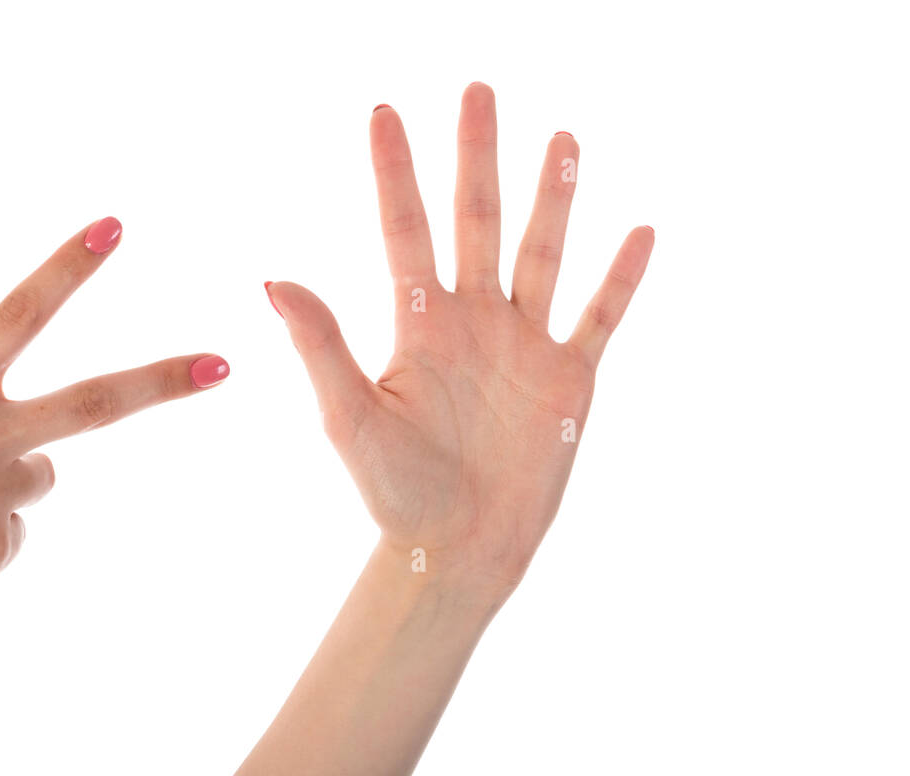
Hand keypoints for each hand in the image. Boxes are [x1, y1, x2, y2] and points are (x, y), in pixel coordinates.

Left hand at [265, 84, 652, 583]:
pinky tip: (638, 230)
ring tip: (562, 139)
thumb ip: (322, 345)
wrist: (457, 549)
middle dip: (477, 158)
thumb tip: (272, 280)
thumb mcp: (350, 417)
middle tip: (477, 92)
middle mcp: (472, 321)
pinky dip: (620, 278)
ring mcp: (524, 346)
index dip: (394, 173)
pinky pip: (599, 317)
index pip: (404, 230)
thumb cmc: (394, 491)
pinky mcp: (569, 380)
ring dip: (553, 199)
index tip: (383, 112)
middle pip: (476, 223)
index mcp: (417, 325)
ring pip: (541, 255)